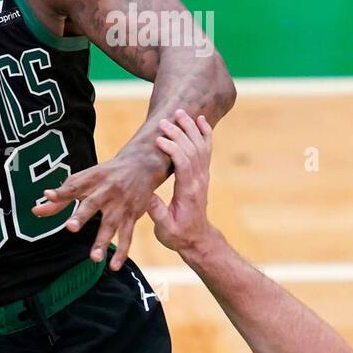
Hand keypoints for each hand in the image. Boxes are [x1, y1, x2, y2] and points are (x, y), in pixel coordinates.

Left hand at [32, 125, 174, 270]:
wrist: (141, 165)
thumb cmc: (104, 175)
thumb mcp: (83, 180)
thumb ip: (60, 198)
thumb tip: (35, 211)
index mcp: (90, 181)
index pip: (72, 186)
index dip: (60, 192)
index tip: (48, 195)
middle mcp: (105, 192)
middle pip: (92, 204)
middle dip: (82, 216)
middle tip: (71, 227)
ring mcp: (120, 205)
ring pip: (111, 224)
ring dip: (103, 241)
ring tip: (95, 258)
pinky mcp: (132, 216)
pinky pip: (127, 235)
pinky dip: (122, 251)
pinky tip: (114, 265)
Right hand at [147, 111, 219, 256]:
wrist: (197, 239)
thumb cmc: (177, 235)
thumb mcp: (164, 229)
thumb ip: (157, 212)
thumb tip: (147, 197)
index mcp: (188, 192)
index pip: (183, 164)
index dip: (172, 149)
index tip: (158, 140)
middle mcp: (198, 180)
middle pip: (192, 150)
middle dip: (179, 133)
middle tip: (164, 121)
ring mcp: (202, 176)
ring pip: (200, 146)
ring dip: (191, 128)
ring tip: (180, 113)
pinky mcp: (201, 175)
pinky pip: (206, 150)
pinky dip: (205, 134)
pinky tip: (200, 121)